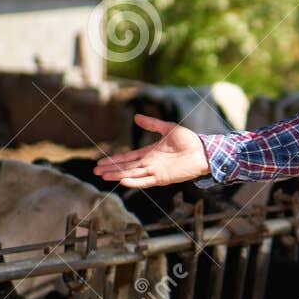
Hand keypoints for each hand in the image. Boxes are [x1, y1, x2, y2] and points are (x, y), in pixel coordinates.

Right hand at [93, 114, 211, 188]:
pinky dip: (134, 182)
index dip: (114, 160)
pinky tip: (122, 181)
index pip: (128, 158)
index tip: (101, 162)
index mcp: (150, 153)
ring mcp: (155, 171)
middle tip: (96, 171)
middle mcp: (150, 163)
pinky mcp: (162, 178)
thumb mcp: (168, 128)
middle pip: (126, 167)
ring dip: (118, 175)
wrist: (203, 150)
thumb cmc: (189, 140)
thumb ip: (152, 124)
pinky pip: (145, 181)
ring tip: (103, 176)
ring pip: (132, 174)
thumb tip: (136, 117)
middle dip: (111, 169)